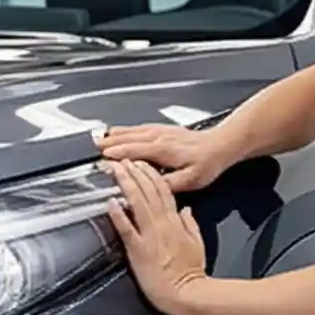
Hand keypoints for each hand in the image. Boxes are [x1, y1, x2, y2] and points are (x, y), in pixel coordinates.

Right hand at [95, 124, 232, 191]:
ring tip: (100, 139)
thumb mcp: (190, 180)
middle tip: (94, 148)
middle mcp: (159, 138)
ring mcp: (161, 131)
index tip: (103, 159)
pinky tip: (119, 131)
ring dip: (115, 135)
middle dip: (111, 143)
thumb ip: (168, 184)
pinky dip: (126, 130)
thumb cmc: (206, 164)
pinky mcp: (163, 129)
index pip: (134, 152)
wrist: (220, 145)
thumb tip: (150, 186)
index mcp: (163, 150)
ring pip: (133, 132)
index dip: (118, 155)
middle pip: (129, 139)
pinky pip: (139, 128)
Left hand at [105, 159, 207, 313]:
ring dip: (126, 184)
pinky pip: (126, 228)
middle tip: (125, 158)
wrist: (186, 294)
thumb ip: (190, 223)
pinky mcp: (138, 250)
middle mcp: (162, 224)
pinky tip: (110, 202)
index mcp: (175, 222)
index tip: (142, 163)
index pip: (163, 191)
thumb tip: (186, 209)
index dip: (151, 174)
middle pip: (149, 191)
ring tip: (117, 170)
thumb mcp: (197, 243)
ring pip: (138, 203)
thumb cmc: (190, 272)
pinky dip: (118, 214)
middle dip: (136, 172)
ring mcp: (149, 235)